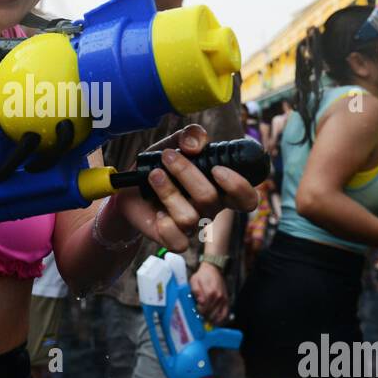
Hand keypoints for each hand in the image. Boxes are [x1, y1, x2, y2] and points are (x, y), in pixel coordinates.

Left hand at [110, 124, 260, 253]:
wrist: (130, 186)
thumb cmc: (160, 166)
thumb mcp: (173, 143)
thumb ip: (190, 135)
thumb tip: (195, 145)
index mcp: (219, 188)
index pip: (247, 198)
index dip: (239, 186)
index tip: (217, 169)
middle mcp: (210, 209)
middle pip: (210, 199)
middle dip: (186, 173)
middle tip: (168, 157)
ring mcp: (193, 226)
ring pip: (189, 218)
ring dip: (168, 192)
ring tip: (154, 176)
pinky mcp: (174, 239)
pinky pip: (178, 242)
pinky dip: (165, 225)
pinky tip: (156, 211)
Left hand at [190, 261, 229, 323]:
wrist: (213, 269)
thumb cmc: (202, 276)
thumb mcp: (194, 281)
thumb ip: (196, 292)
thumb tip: (200, 302)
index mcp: (210, 293)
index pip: (204, 309)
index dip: (199, 312)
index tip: (196, 310)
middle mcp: (218, 297)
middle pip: (211, 314)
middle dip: (205, 318)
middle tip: (201, 317)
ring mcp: (224, 299)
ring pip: (219, 316)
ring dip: (212, 320)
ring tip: (207, 321)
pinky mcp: (227, 300)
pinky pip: (225, 313)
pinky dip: (221, 319)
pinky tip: (216, 321)